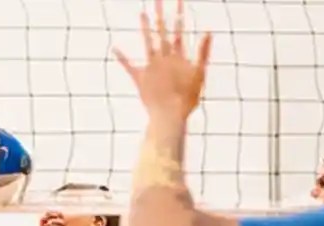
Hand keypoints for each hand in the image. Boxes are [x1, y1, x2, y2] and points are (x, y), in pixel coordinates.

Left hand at [113, 0, 211, 123]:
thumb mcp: (200, 74)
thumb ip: (203, 52)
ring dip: (145, 27)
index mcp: (178, 56)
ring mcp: (151, 66)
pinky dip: (123, 58)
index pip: (179, 31)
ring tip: (142, 13)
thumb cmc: (187, 99)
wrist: (169, 115)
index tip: (178, 1)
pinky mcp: (140, 78)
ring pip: (147, 42)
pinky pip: (129, 66)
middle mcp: (163, 57)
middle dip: (160, 14)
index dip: (179, 16)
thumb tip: (208, 31)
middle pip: (162, 31)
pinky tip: (115, 48)